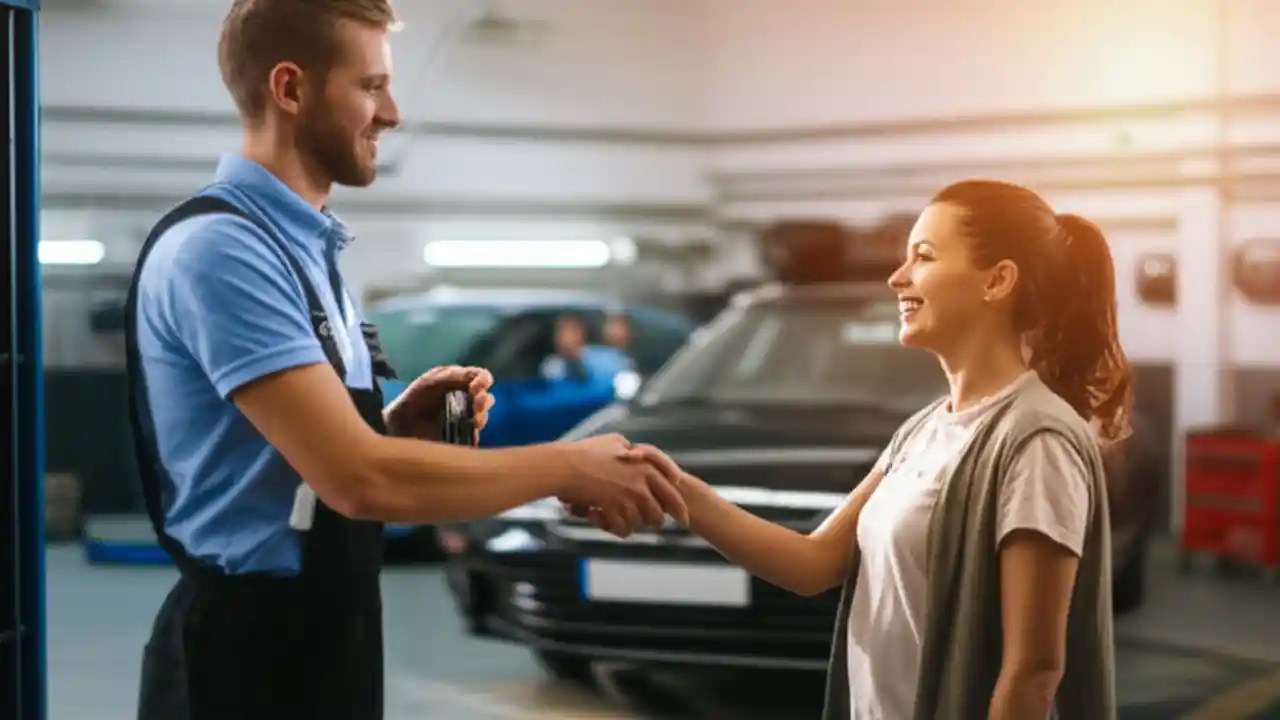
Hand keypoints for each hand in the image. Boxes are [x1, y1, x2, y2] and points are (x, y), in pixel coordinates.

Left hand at [384, 365, 494, 441]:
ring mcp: (464, 419)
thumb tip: (482, 378)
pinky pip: (475, 436)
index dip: (483, 380)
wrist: (396, 426)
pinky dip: (475, 433)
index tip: (477, 386)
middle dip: (484, 400)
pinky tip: (468, 431)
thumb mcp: (430, 382)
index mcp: (458, 382)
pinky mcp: (461, 438)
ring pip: (483, 416)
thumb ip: (453, 376)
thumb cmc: (412, 400)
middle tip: (476, 403)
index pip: (480, 378)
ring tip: (474, 418)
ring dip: (481, 415)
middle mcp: (464, 399)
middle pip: (485, 398)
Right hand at [558, 434, 689, 536]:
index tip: (683, 519)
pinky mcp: (612, 511)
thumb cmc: (586, 452)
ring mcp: (626, 500)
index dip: (680, 509)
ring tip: (623, 519)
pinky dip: (617, 529)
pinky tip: (608, 522)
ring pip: (640, 524)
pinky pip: (623, 529)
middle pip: (659, 514)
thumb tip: (634, 449)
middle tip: (651, 524)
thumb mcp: (614, 441)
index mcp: (646, 468)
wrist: (565, 467)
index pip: (672, 493)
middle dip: (655, 521)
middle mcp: (640, 485)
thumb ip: (629, 447)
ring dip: (633, 524)